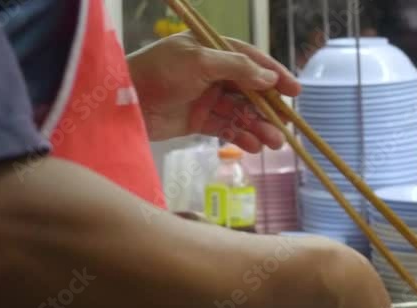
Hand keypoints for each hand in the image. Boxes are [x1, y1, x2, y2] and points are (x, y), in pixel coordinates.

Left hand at [128, 33, 300, 151]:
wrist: (122, 102)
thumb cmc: (157, 72)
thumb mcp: (199, 62)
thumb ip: (237, 68)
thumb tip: (269, 78)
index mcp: (212, 51)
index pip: (251, 60)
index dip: (274, 75)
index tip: (295, 91)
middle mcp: (212, 73)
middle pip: (250, 90)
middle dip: (269, 109)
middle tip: (286, 126)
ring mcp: (206, 98)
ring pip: (241, 113)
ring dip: (259, 127)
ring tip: (274, 143)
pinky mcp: (198, 121)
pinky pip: (227, 129)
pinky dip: (241, 138)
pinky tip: (253, 147)